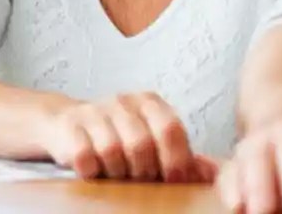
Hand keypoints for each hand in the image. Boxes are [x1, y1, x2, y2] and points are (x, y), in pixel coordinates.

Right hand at [35, 92, 213, 181]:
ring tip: (116, 172)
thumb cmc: (119, 137)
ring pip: (113, 152)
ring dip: (116, 172)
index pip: (171, 129)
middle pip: (142, 144)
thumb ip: (181, 156)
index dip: (175, 160)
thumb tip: (213, 174)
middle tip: (139, 178)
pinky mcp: (70, 126)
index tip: (173, 181)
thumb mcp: (152, 140)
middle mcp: (123, 101)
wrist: (67, 125)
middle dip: (143, 171)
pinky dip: (92, 171)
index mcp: (150, 102)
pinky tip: (94, 169)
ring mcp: (95, 110)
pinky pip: (86, 157)